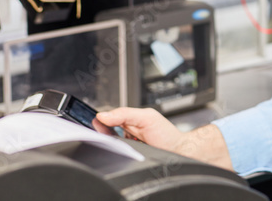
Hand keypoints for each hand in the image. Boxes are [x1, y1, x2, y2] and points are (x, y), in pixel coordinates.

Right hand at [96, 107, 233, 169]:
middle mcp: (124, 135)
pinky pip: (115, 156)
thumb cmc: (166, 134)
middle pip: (104, 133)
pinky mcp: (127, 158)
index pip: (106, 119)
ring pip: (108, 145)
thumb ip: (125, 113)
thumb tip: (102, 115)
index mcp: (127, 122)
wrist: (179, 151)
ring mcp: (125, 147)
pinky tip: (125, 149)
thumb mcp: (146, 117)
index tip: (92, 121)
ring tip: (125, 140)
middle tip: (110, 132)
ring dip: (111, 143)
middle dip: (103, 132)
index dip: (97, 120)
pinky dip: (117, 153)